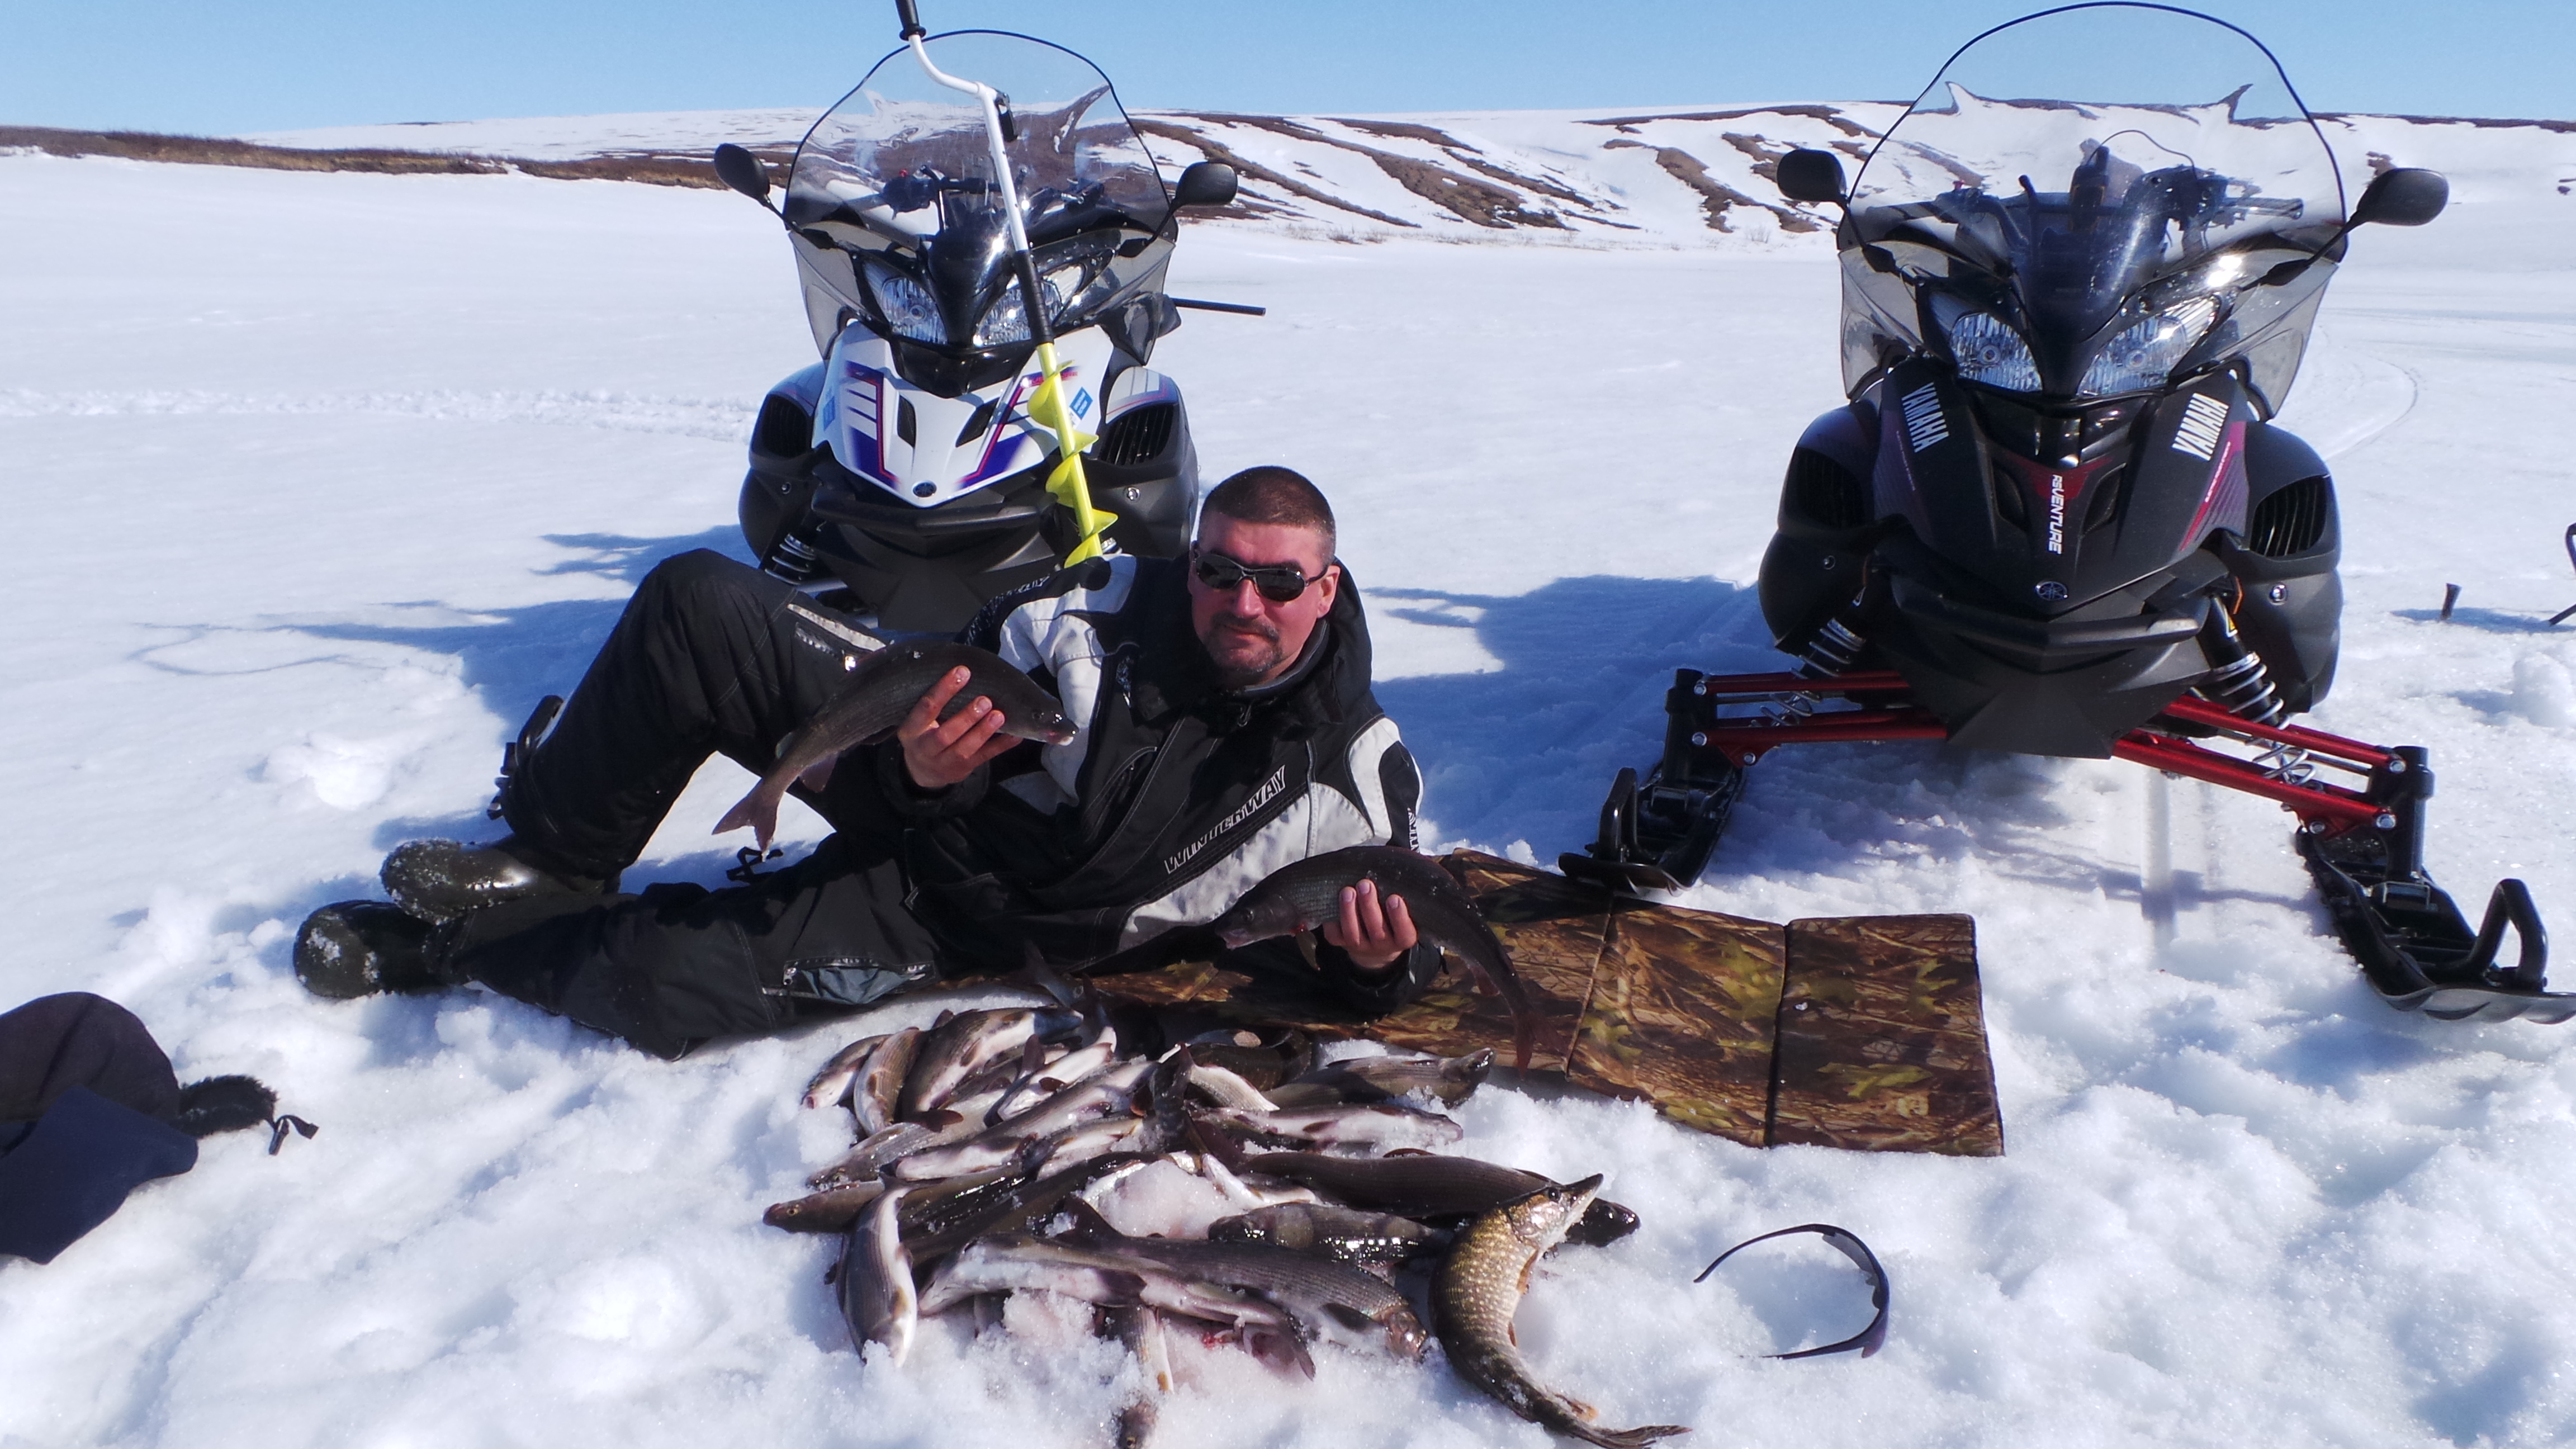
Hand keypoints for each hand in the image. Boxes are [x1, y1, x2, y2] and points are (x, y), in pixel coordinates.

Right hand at [899, 666, 1020, 789]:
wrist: (921, 772)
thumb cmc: (923, 735)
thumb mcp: (917, 721)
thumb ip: (934, 705)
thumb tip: (963, 672)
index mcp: (912, 730)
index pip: (926, 708)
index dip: (944, 690)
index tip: (962, 672)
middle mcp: (925, 748)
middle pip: (945, 734)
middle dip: (966, 717)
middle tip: (984, 700)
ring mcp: (944, 762)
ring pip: (964, 748)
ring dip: (983, 731)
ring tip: (999, 716)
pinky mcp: (962, 769)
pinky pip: (983, 757)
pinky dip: (1001, 745)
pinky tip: (1015, 734)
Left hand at [1319, 878, 1416, 973]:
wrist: (1376, 944)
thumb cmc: (1393, 916)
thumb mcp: (1405, 909)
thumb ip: (1405, 892)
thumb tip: (1407, 862)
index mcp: (1403, 938)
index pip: (1404, 931)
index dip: (1399, 916)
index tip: (1394, 898)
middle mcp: (1383, 945)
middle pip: (1377, 930)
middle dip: (1369, 906)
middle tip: (1365, 884)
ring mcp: (1362, 947)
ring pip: (1353, 934)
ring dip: (1349, 911)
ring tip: (1347, 891)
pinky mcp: (1343, 944)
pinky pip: (1335, 936)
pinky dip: (1332, 921)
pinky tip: (1331, 903)